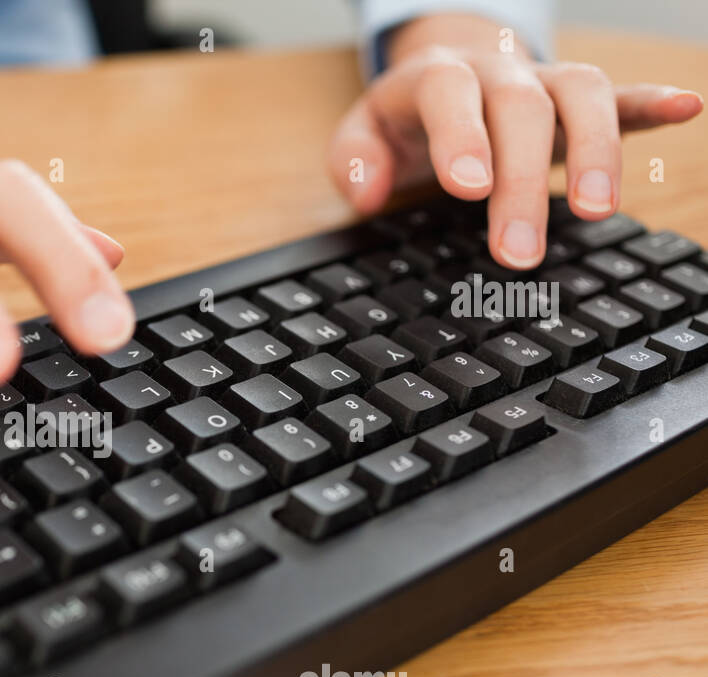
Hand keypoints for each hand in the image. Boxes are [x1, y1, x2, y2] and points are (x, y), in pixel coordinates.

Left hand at [327, 14, 702, 269]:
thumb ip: (353, 161)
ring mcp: (544, 82)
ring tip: (596, 211)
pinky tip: (686, 111)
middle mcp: (497, 72)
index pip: (450, 96)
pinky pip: (620, 94)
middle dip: (522, 182)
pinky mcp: (577, 101)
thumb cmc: (403, 120)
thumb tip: (367, 192)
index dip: (462, 137)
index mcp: (436, 78)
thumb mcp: (361, 135)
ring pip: (580, 96)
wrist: (443, 77)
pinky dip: (651, 103)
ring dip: (595, 150)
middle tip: (518, 251)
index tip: (470, 189)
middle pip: (520, 111)